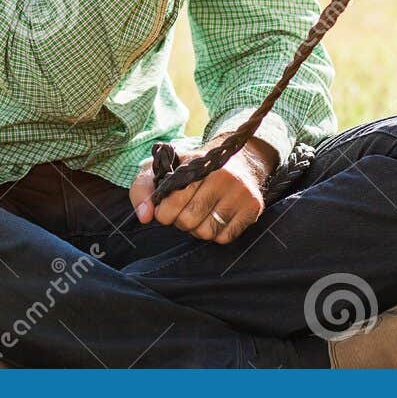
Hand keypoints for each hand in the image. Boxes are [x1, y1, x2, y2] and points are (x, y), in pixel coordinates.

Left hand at [128, 136, 277, 244]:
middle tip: (184, 212)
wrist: (238, 159)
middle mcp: (222, 176)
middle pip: (189, 220)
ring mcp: (240, 191)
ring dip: (198, 230)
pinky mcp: (254, 207)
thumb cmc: (193, 169)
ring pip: (207, 232)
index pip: (174, 200)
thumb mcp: (164, 169)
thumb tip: (145, 216)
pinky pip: (225, 237)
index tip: (165, 210)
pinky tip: (216, 219)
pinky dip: (216, 234)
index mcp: (197, 164)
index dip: (164, 212)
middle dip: (180, 222)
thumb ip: (143, 189)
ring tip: (200, 215)